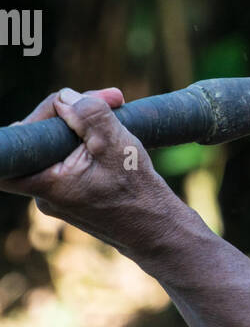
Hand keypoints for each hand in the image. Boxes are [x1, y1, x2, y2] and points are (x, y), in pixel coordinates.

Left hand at [0, 86, 179, 254]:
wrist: (156, 229)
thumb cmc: (138, 192)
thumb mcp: (117, 145)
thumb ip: (89, 116)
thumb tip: (66, 97)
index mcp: (48, 185)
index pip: (15, 149)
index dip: (34, 120)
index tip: (67, 106)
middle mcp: (45, 194)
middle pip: (42, 140)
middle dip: (71, 113)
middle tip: (109, 99)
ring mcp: (58, 197)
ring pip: (60, 149)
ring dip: (84, 127)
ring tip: (117, 115)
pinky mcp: (72, 196)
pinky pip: (71, 161)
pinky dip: (89, 145)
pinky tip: (113, 137)